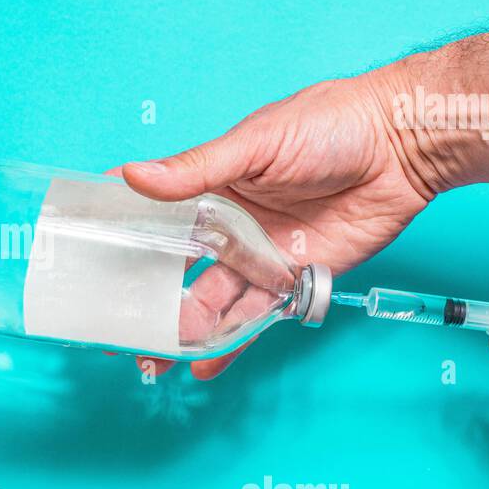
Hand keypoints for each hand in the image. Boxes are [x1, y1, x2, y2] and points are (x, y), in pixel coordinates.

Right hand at [113, 72, 429, 378]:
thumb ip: (195, 169)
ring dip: (185, 330)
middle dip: (147, 300)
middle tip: (116, 330)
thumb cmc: (329, 123)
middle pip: (177, 270)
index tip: (86, 267)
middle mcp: (230, 225)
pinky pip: (258, 316)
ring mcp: (260, 254)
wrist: (402, 144)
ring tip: (155, 358)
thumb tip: (131, 175)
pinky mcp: (295, 279)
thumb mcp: (254, 142)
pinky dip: (232, 342)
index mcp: (212, 186)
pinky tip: (205, 364)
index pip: (156, 217)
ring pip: (212, 300)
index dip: (122, 242)